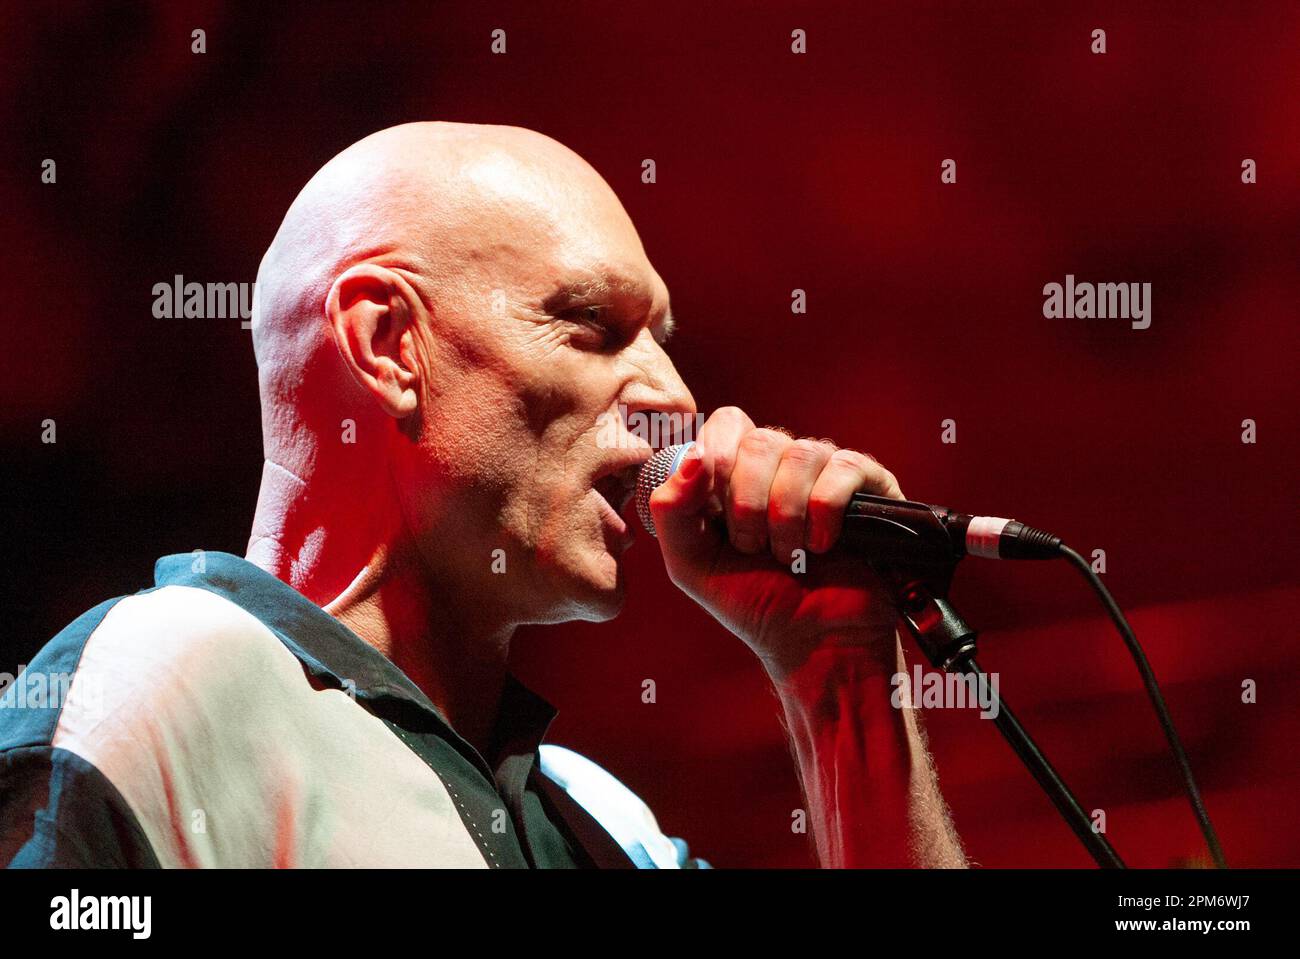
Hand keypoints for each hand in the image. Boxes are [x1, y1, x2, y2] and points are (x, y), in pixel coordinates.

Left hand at [648, 407, 905, 680]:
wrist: (811, 644)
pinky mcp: (870, 487)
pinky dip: (824, 511)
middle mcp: (783, 464)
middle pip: (760, 439)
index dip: (717, 463)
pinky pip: (845, 468)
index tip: (715, 513)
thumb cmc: (753, 603)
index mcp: (740, 473)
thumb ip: (671, 509)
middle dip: (748, 501)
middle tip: (752, 546)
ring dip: (786, 515)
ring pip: (801, 454)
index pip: (726, 425)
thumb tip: (693, 455)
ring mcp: (827, 473)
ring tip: (788, 554)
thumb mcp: (691, 563)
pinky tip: (821, 545)